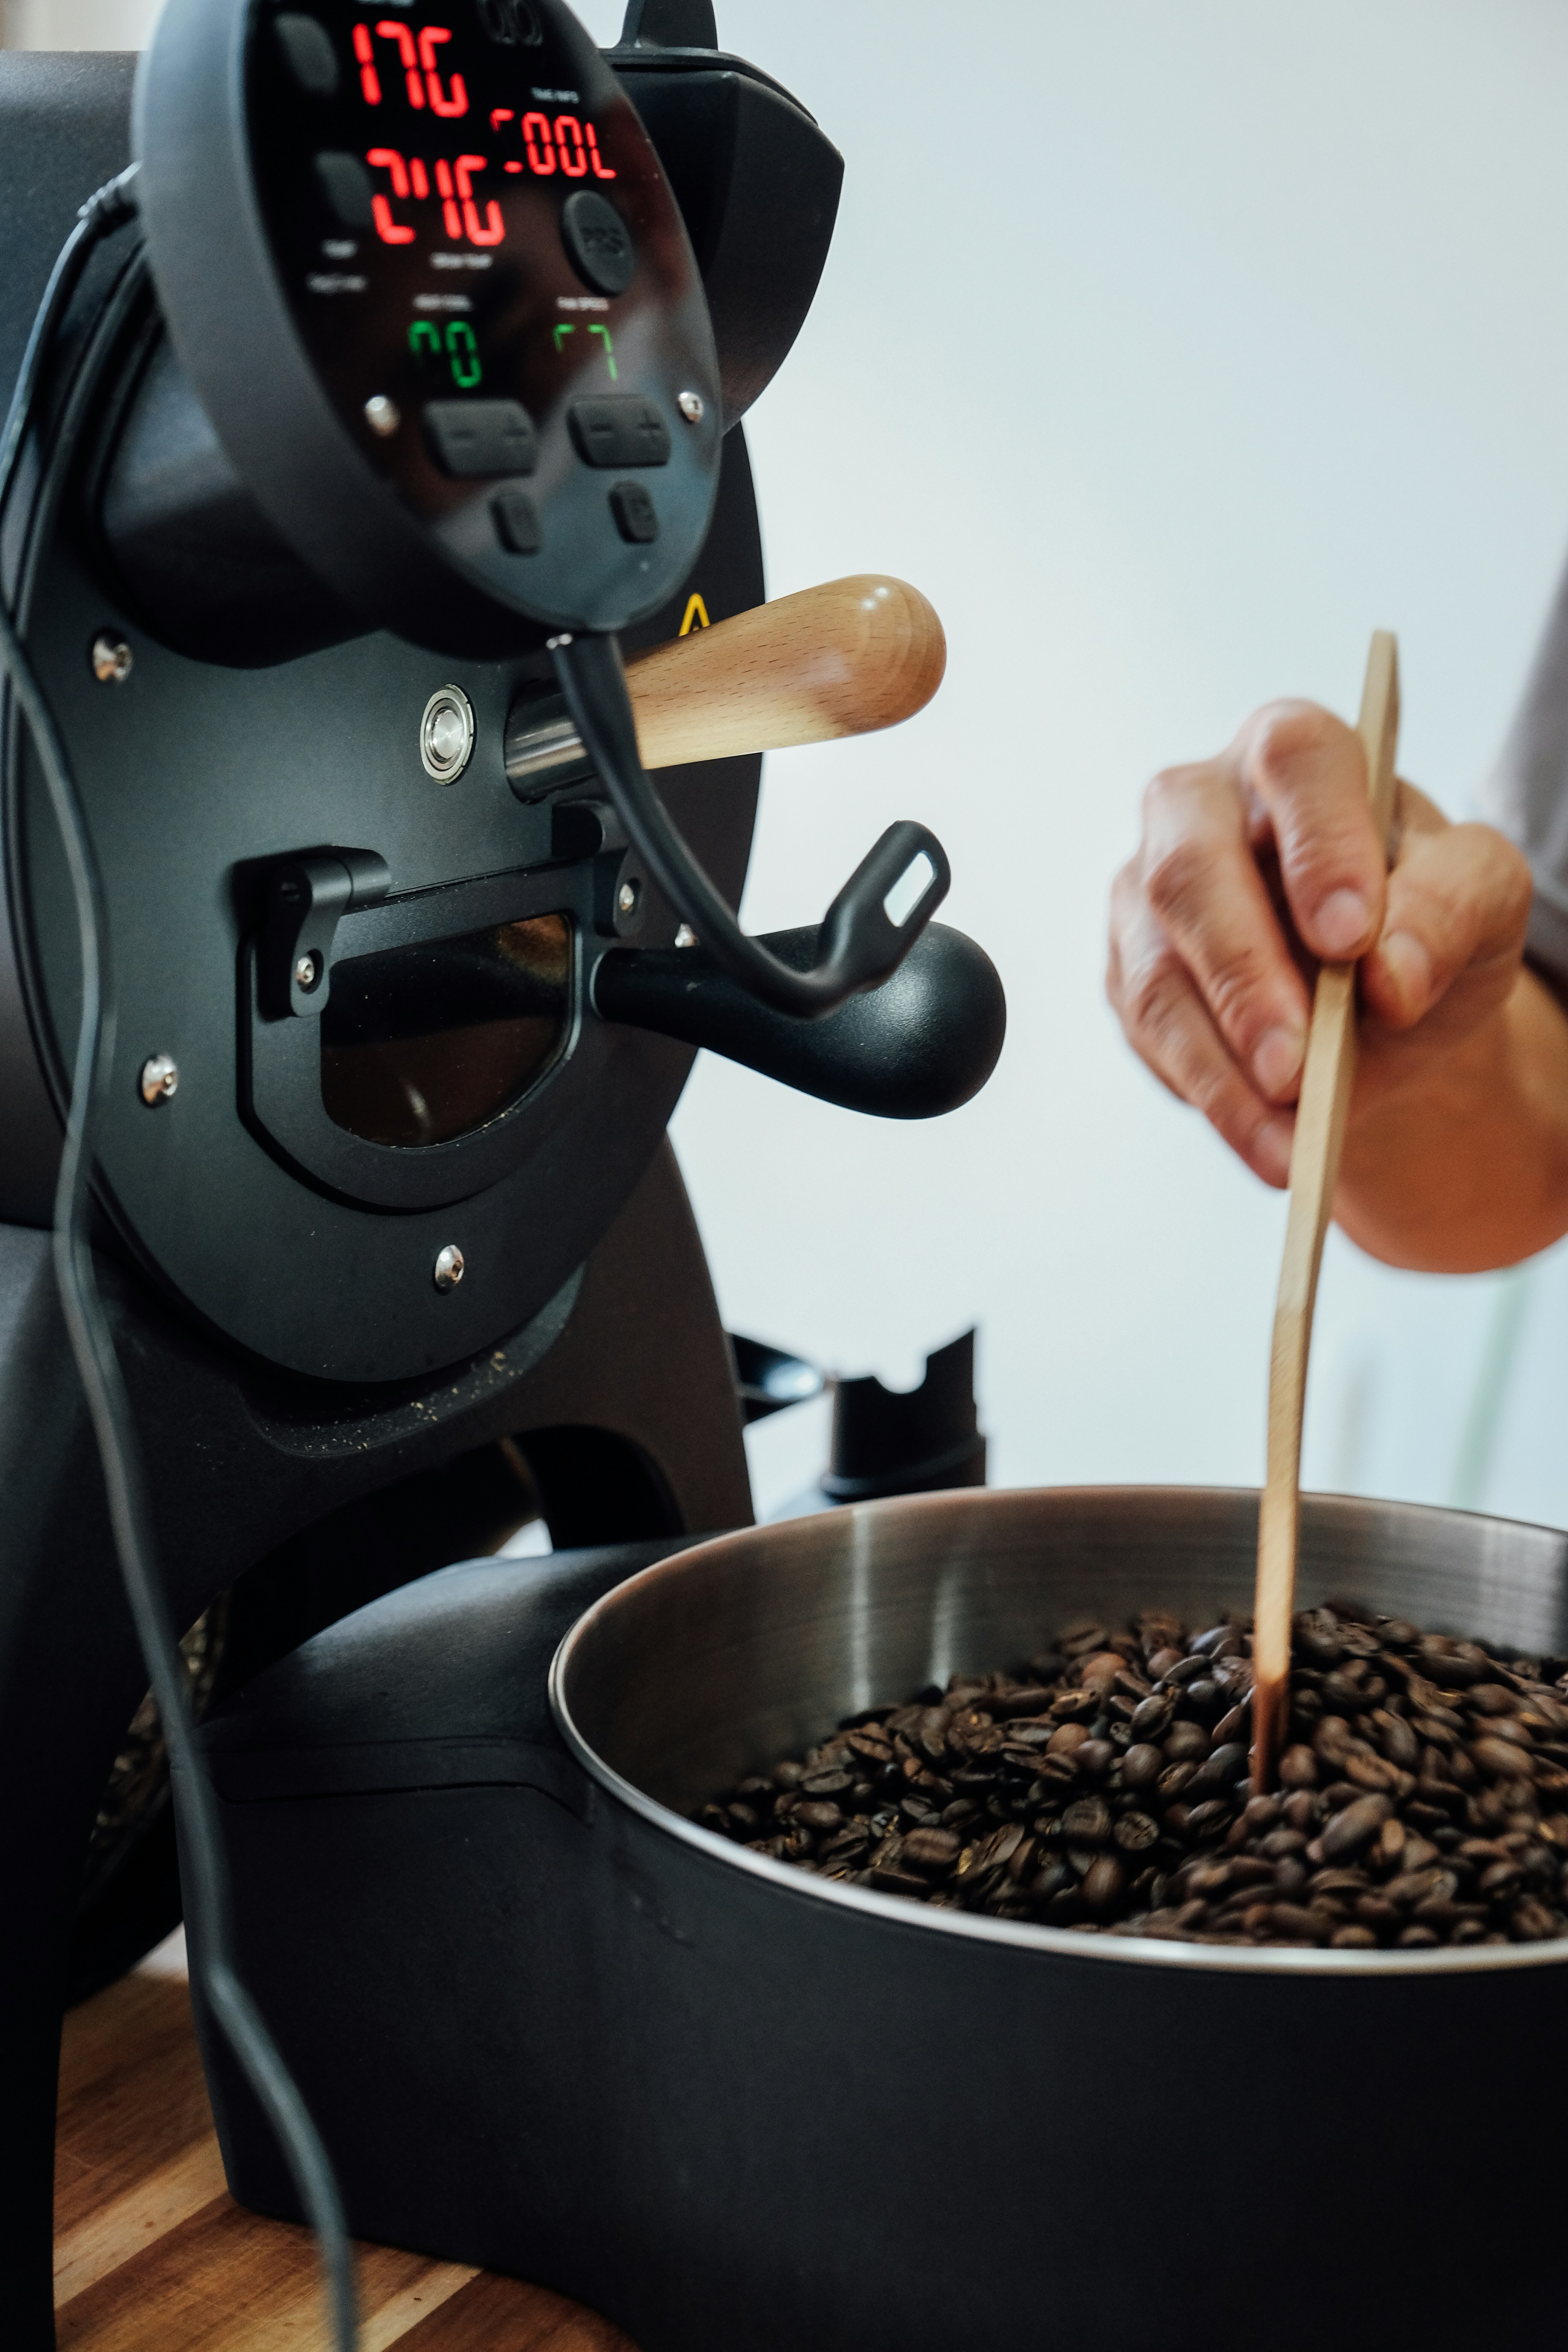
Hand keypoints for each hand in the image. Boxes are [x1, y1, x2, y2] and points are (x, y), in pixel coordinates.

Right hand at [1106, 700, 1533, 1189]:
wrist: (1380, 1007)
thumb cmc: (1424, 925)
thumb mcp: (1484, 904)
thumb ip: (1455, 908)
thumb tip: (1390, 974)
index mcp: (1296, 755)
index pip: (1294, 762)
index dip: (1318, 846)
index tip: (1351, 938)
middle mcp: (1201, 806)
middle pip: (1188, 871)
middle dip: (1243, 979)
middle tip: (1296, 1068)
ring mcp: (1145, 890)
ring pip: (1156, 975)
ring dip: (1221, 1069)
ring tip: (1289, 1141)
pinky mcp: (1125, 973)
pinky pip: (1147, 1039)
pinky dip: (1210, 1098)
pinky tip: (1264, 1139)